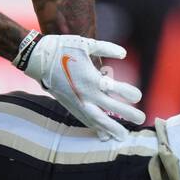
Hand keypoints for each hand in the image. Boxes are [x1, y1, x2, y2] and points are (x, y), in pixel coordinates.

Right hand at [21, 34, 144, 141]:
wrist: (38, 59)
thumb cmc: (62, 48)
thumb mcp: (85, 44)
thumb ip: (106, 48)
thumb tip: (123, 53)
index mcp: (90, 78)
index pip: (114, 89)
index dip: (128, 93)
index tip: (139, 96)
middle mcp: (85, 93)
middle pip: (109, 108)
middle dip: (127, 114)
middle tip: (141, 119)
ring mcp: (77, 101)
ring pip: (97, 119)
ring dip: (111, 127)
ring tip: (122, 136)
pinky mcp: (70, 105)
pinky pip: (84, 119)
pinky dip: (94, 127)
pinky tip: (102, 134)